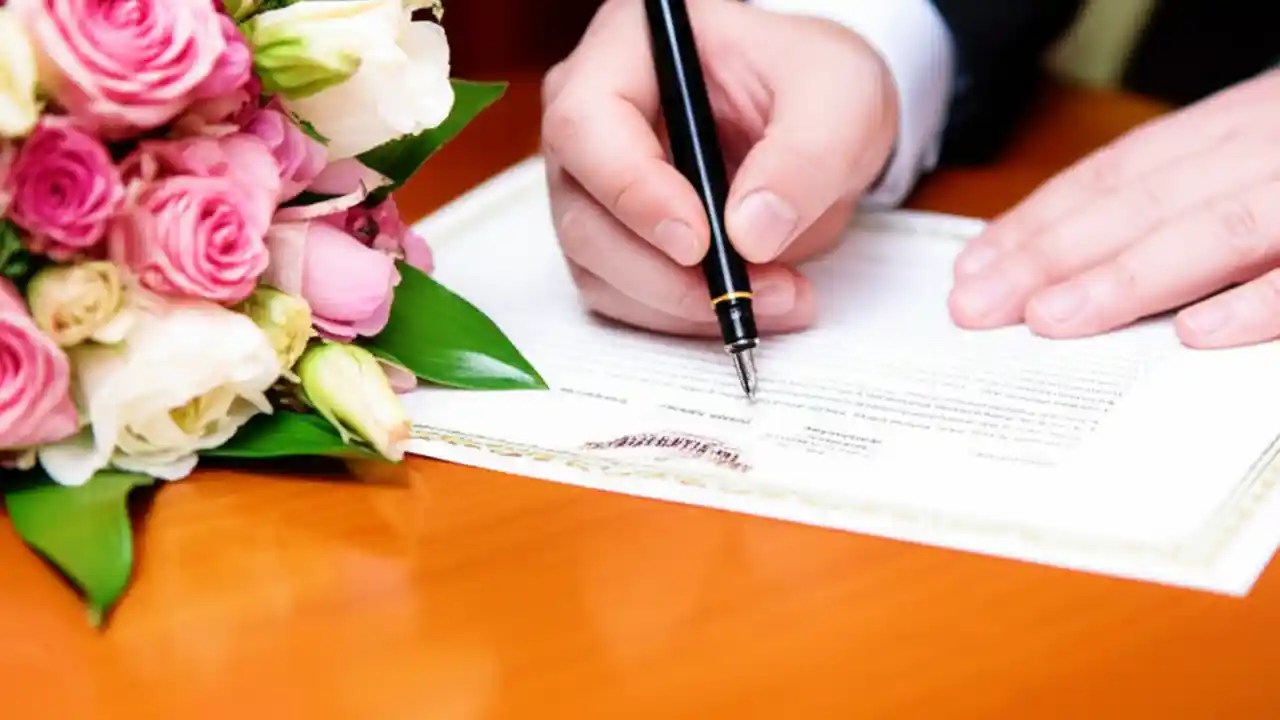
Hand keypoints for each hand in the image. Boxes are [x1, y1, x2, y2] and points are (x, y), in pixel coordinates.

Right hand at [541, 0, 896, 335]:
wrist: (820, 123)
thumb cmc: (815, 86)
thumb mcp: (841, 99)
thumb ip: (806, 156)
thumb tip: (750, 235)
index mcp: (627, 49)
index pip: (587, 124)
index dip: (632, 192)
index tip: (698, 242)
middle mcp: (590, 118)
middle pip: (583, 213)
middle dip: (667, 273)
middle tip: (754, 289)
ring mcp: (592, 185)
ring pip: (599, 268)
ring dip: (681, 304)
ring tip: (777, 297)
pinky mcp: (612, 240)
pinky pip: (624, 297)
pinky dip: (684, 315)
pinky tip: (753, 301)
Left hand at [949, 70, 1279, 347]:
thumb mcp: (1256, 146)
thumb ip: (1181, 188)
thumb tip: (1076, 250)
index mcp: (1231, 128)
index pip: (1116, 175)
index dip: (1038, 221)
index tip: (974, 267)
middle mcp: (1263, 152)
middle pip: (1144, 205)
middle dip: (1051, 257)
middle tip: (978, 305)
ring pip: (1214, 233)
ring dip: (1125, 278)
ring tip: (1049, 318)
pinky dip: (1254, 302)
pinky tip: (1195, 332)